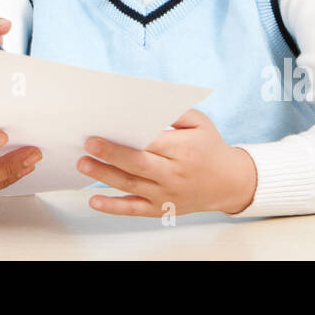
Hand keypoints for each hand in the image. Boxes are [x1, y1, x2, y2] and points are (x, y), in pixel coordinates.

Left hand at [77, 109, 257, 216]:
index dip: (128, 137)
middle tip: (88, 144)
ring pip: (131, 186)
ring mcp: (166, 195)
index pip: (152, 143)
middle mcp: (174, 175)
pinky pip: (134, 210)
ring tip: (84, 164)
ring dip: (104, 176)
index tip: (106, 127)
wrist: (230, 183)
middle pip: (138, 165)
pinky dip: (112, 207)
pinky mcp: (161, 209)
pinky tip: (93, 200)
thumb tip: (148, 104)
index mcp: (184, 150)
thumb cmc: (210, 148)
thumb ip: (176, 111)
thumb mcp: (200, 122)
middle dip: (111, 154)